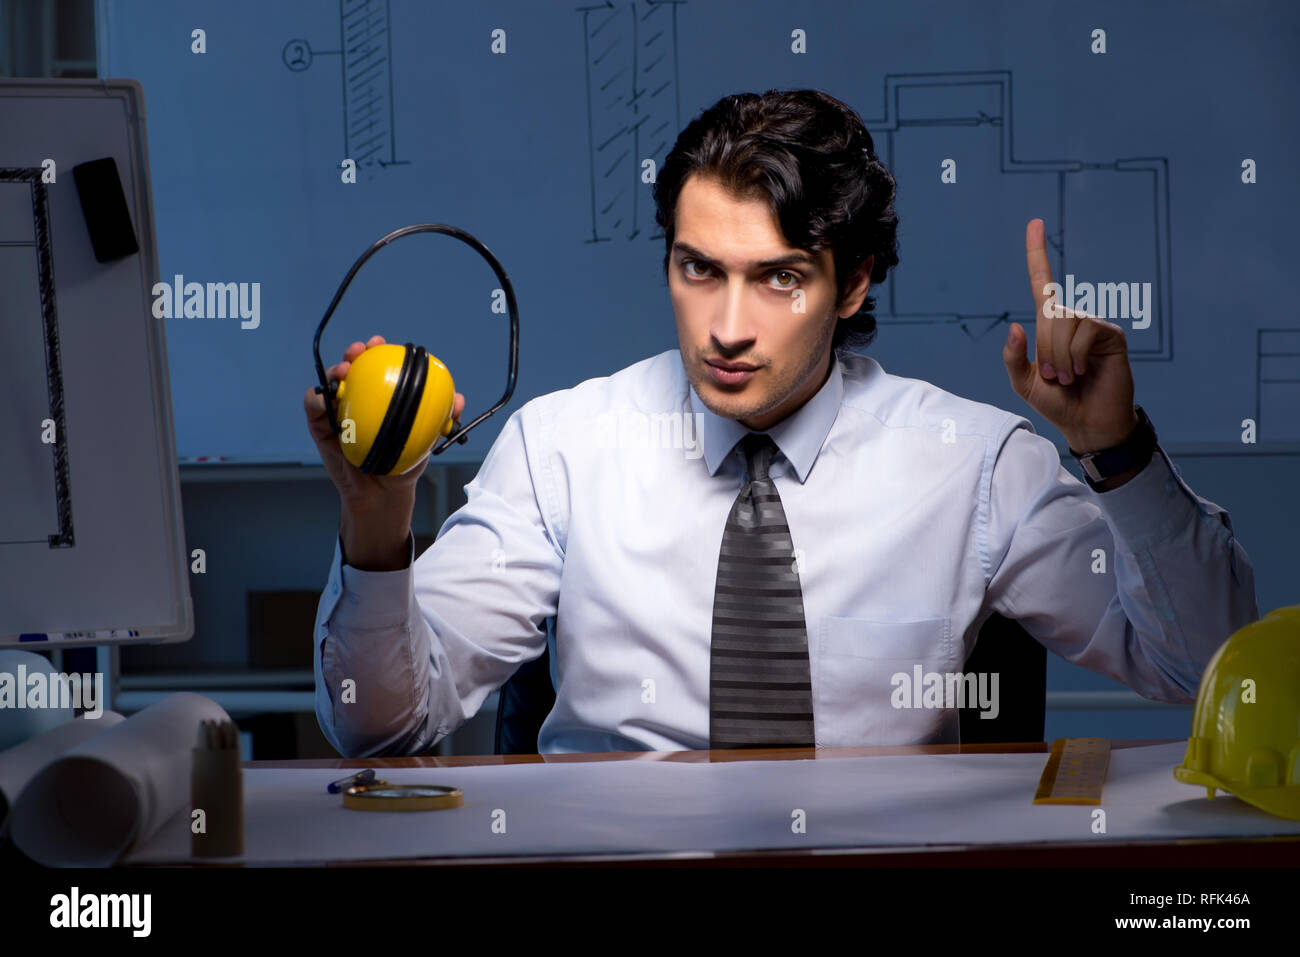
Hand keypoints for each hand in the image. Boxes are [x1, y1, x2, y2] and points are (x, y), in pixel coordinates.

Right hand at [303, 334, 465, 508]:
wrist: (382, 493)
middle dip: (355, 353)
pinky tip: (324, 396)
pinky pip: (313, 407)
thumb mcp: (426, 441)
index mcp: (380, 397)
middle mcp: (357, 399)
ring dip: (334, 370)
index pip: (377, 367)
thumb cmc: (404, 462)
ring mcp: (336, 410)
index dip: (377, 351)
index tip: (381, 343)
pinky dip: (316, 397)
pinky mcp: (318, 425)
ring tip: (343, 370)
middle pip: (352, 368)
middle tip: (361, 350)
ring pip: (331, 382)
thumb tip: (458, 399)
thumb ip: (443, 419)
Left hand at [1002, 219, 1138, 452]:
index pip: (1042, 283)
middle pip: (1048, 314)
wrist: (1087, 424)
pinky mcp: (1111, 335)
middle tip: (1055, 376)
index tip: (1035, 223)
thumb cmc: (1058, 402)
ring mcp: (1093, 325)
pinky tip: (1081, 371)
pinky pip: (1084, 331)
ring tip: (1067, 376)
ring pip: (1064, 322)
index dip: (1037, 254)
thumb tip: (1014, 325)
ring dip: (1058, 354)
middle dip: (1045, 348)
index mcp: (1050, 326)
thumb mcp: (1024, 382)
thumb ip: (1013, 357)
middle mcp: (1072, 319)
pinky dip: (1075, 354)